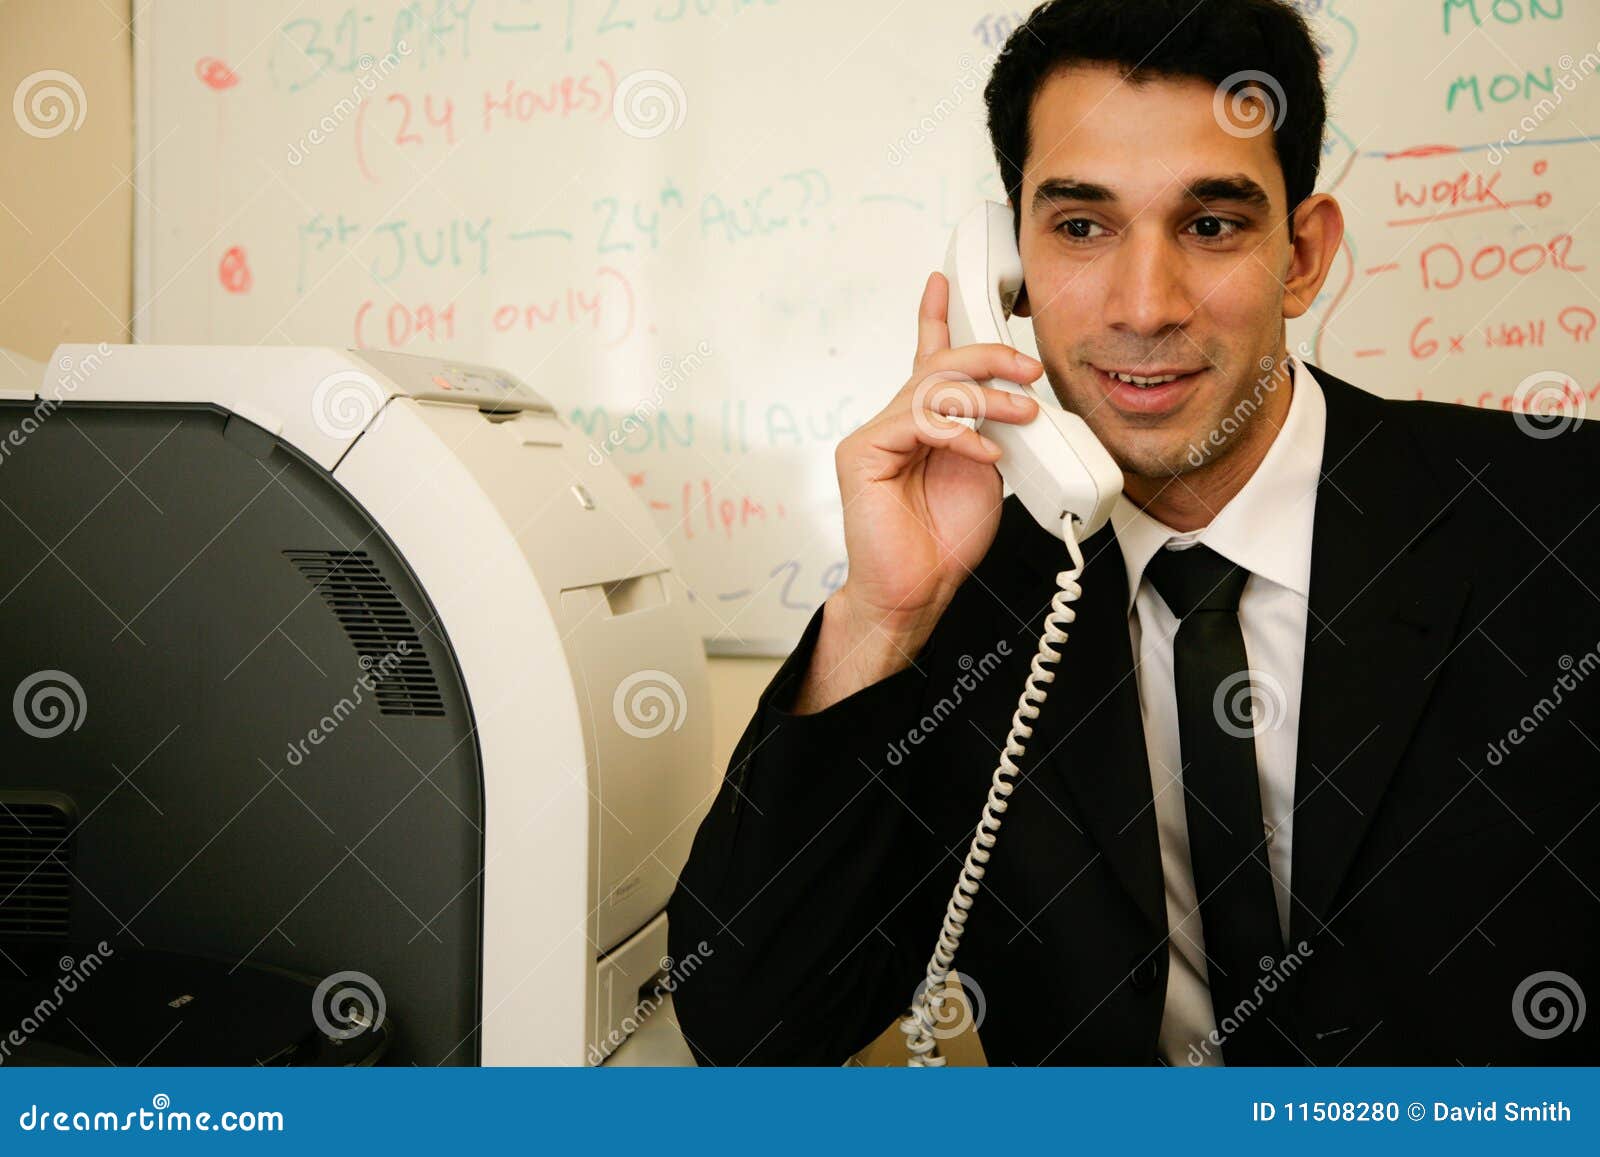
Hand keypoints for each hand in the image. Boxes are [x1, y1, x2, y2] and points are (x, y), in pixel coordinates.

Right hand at [790, 271, 1043, 712]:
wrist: (916, 592)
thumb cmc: (944, 543)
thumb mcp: (989, 474)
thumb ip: (994, 432)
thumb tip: (1020, 403)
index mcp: (924, 425)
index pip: (927, 359)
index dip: (934, 317)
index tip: (943, 282)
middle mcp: (897, 423)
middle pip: (938, 365)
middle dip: (989, 355)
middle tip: (1029, 368)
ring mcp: (876, 436)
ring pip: (933, 388)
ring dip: (988, 397)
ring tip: (1022, 416)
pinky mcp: (863, 454)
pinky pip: (918, 423)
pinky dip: (961, 435)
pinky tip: (986, 454)